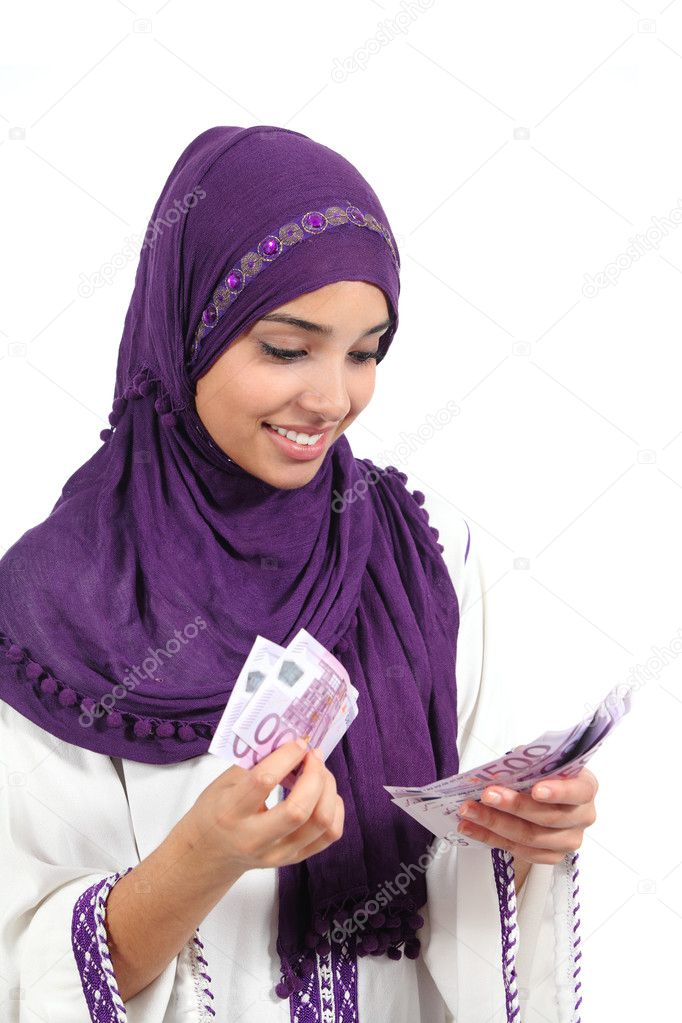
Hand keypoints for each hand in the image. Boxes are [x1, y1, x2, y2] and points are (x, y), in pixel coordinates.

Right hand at [180, 739, 344, 882]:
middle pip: (299, 809)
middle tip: (313, 755)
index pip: (264, 782)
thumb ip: (254, 762)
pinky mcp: (293, 859)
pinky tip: (323, 794)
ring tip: (319, 772)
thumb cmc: (214, 811)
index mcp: (230, 813)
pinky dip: (333, 808)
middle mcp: (254, 839)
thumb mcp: (223, 782)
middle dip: (315, 774)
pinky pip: (329, 835)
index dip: (287, 757)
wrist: (209, 854)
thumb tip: (288, 740)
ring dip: (327, 789)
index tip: (298, 743)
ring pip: (321, 823)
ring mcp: (277, 854)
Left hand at [456, 767, 598, 864]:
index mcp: (585, 787)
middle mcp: (583, 816)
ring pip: (530, 837)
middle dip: (513, 806)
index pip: (579, 791)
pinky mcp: (551, 856)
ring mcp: (568, 840)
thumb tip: (507, 764)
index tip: (535, 789)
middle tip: (486, 795)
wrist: (543, 798)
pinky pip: (519, 851)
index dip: (558, 791)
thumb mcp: (540, 761)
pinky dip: (491, 838)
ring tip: (470, 811)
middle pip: (548, 817)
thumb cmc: (543, 774)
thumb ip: (530, 761)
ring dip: (495, 823)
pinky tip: (472, 827)